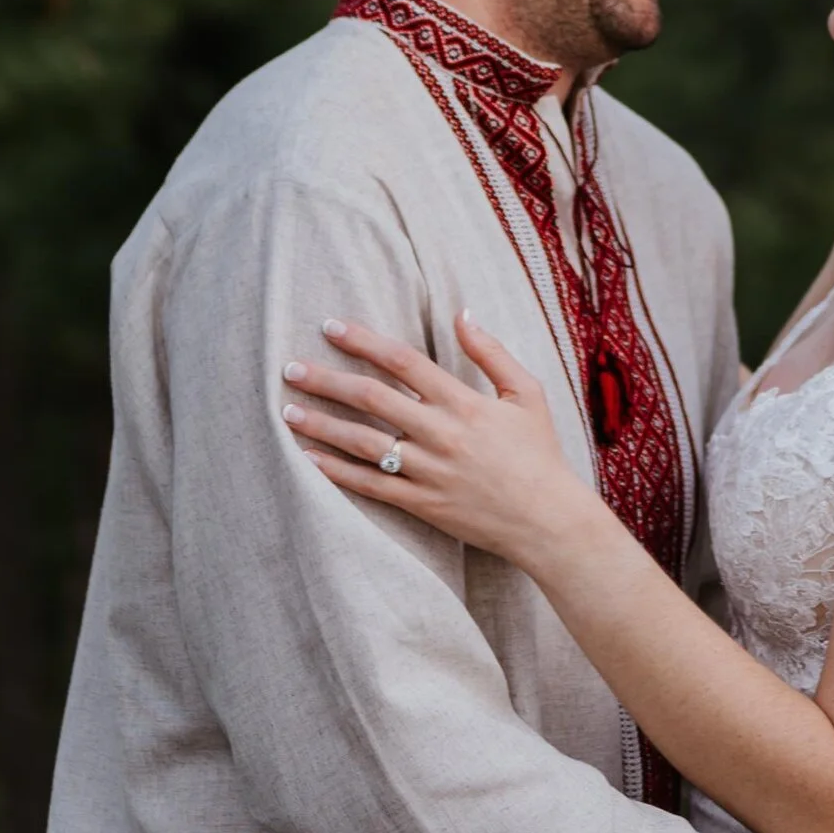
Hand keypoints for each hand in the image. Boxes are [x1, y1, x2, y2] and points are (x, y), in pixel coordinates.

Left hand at [282, 313, 590, 574]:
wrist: (547, 521)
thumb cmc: (539, 452)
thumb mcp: (526, 392)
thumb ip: (491, 351)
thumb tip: (461, 312)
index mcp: (463, 402)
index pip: (402, 361)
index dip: (363, 341)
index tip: (331, 326)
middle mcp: (440, 434)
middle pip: (371, 399)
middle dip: (327, 380)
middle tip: (290, 366)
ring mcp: (427, 472)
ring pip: (363, 443)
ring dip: (321, 425)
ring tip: (286, 410)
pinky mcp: (421, 504)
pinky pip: (370, 486)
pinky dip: (336, 472)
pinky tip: (309, 458)